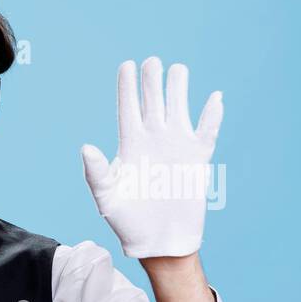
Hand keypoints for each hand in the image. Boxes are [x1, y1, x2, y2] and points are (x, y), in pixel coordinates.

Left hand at [81, 57, 222, 258]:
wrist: (158, 241)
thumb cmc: (127, 222)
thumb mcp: (106, 197)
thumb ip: (97, 172)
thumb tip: (86, 147)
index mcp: (130, 145)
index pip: (128, 108)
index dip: (127, 87)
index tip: (127, 64)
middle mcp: (153, 140)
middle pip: (153, 102)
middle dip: (152, 81)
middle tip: (152, 61)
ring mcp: (176, 147)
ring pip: (178, 109)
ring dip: (178, 89)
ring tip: (177, 69)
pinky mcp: (197, 158)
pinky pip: (207, 131)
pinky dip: (212, 115)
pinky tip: (214, 98)